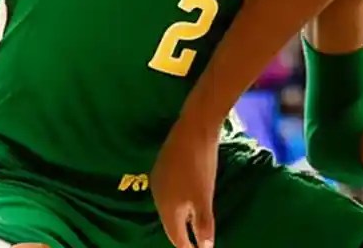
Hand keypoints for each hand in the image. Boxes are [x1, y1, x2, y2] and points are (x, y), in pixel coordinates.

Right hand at [151, 119, 220, 247]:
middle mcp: (158, 197)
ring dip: (180, 218)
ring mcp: (158, 180)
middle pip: (170, 223)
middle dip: (181, 234)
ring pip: (168, 208)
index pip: (175, 236)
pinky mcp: (163, 167)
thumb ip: (203, 223)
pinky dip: (178, 203)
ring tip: (191, 225)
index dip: (187, 246)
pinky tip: (187, 199)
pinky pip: (168, 194)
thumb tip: (205, 247)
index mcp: (167, 207)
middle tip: (193, 243)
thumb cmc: (200, 165)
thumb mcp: (204, 197)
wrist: (193, 128)